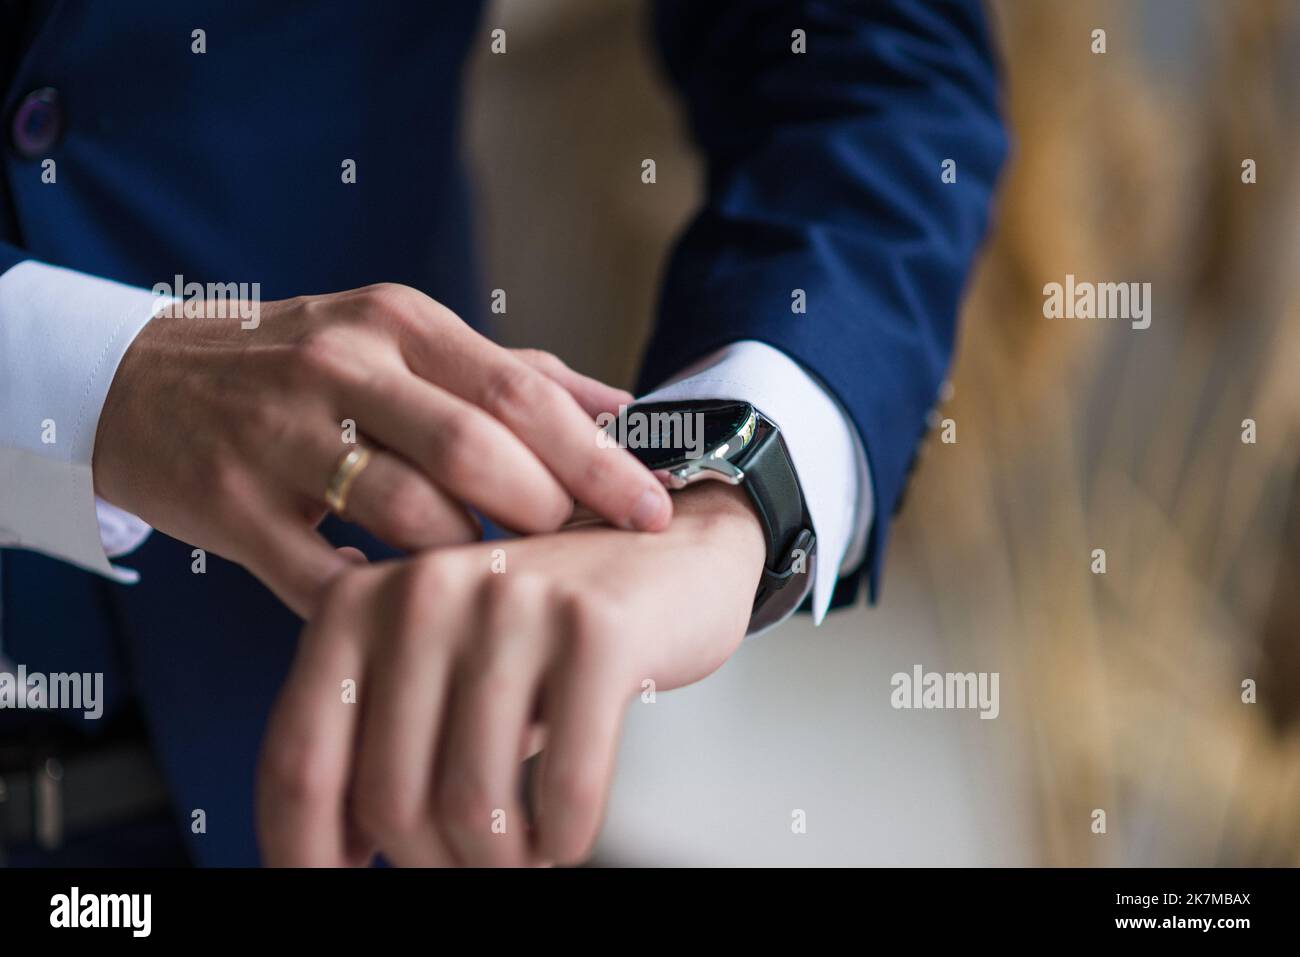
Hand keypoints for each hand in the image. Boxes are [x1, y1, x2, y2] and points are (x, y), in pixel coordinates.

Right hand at [93, 283, 670, 615]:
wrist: (141, 382)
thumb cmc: (300, 366)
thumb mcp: (401, 342)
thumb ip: (513, 374)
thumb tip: (626, 409)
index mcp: (399, 324)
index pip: (520, 392)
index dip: (597, 458)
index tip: (653, 508)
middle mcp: (341, 368)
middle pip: (473, 452)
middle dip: (545, 514)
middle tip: (583, 555)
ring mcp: (280, 437)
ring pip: (408, 517)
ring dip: (472, 565)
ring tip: (508, 588)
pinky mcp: (233, 507)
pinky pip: (328, 577)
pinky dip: (384, 602)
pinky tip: (414, 612)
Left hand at [256, 482, 765, 865]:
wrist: (666, 555)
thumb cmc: (539, 628)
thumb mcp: (434, 661)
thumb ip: (372, 733)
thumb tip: (333, 852)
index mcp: (358, 601)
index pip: (299, 760)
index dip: (303, 851)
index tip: (331, 887)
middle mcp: (424, 591)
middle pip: (388, 798)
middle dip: (430, 866)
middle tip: (467, 871)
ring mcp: (513, 603)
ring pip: (474, 805)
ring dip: (500, 864)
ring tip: (524, 858)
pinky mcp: (597, 629)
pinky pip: (566, 785)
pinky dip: (566, 838)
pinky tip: (567, 836)